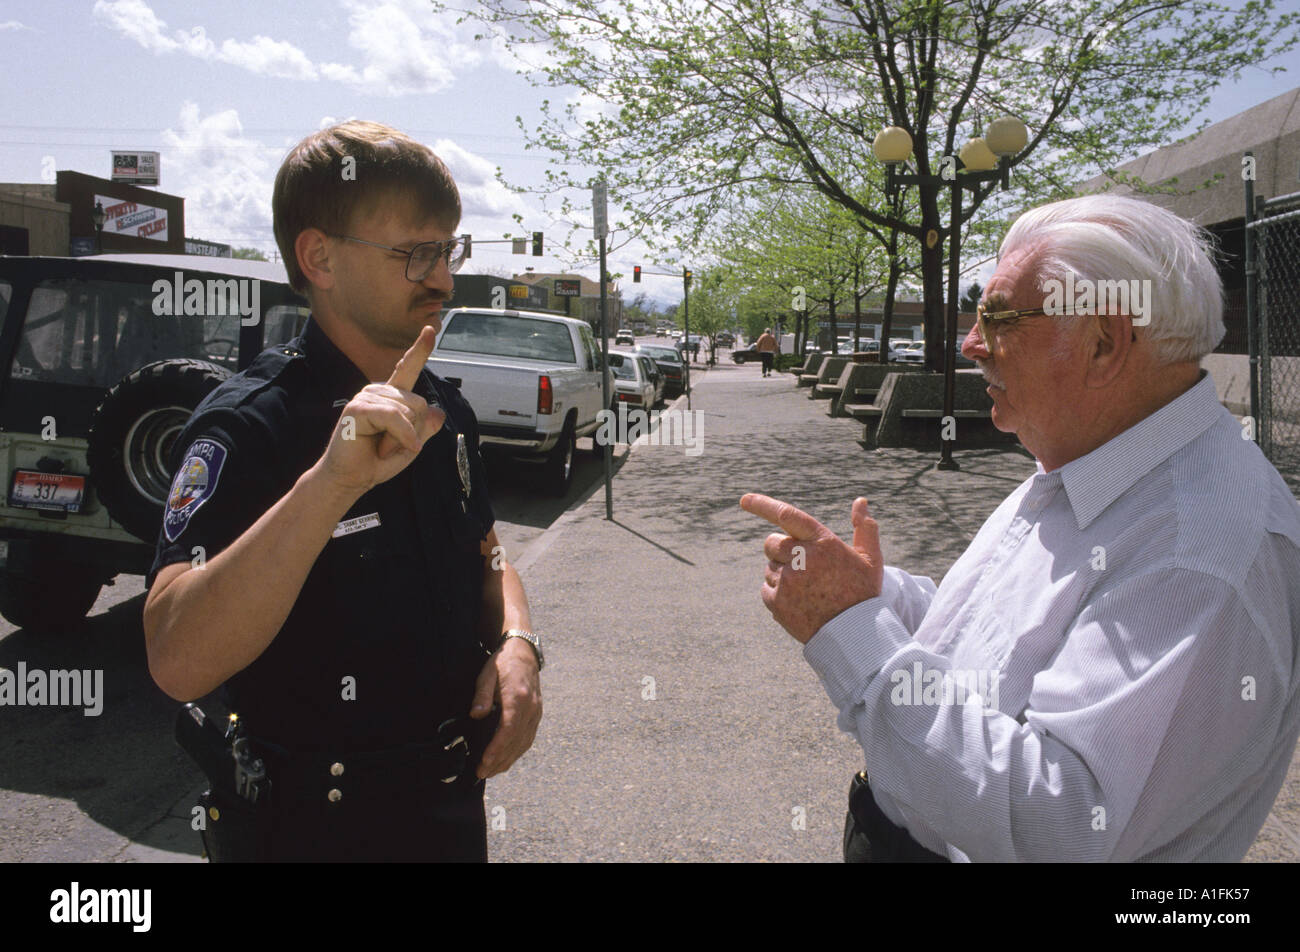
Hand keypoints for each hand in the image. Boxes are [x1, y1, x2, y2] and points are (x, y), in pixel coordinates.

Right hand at [316, 326, 444, 494]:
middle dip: (414, 431)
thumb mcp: (410, 445)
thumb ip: (425, 428)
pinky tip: (386, 450)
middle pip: (420, 403)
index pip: (408, 369)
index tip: (429, 330)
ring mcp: (367, 397)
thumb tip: (438, 412)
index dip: (419, 350)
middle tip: (391, 445)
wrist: (350, 478)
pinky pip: (394, 417)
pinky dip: (400, 436)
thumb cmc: (375, 461)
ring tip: (380, 447)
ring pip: (409, 411)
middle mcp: (379, 391)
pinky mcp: (358, 408)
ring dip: (402, 437)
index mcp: (391, 397)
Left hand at [470, 636, 541, 778]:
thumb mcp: (487, 674)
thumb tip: (476, 715)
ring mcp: (536, 711)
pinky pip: (529, 737)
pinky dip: (518, 751)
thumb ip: (481, 696)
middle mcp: (531, 708)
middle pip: (516, 741)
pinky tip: (507, 759)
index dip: (496, 749)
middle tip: (482, 773)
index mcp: (518, 698)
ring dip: (508, 760)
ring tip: (492, 771)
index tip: (484, 762)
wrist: (523, 651)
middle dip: (499, 760)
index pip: (508, 730)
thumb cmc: (503, 662)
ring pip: (524, 742)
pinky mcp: (537, 713)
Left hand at [739, 493, 884, 643]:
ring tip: (808, 589)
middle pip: (772, 543)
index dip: (762, 504)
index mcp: (822, 542)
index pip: (786, 515)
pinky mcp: (777, 602)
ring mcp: (787, 581)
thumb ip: (865, 528)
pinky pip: (767, 589)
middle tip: (802, 565)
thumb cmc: (863, 593)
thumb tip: (860, 501)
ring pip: (770, 567)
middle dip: (780, 549)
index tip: (744, 500)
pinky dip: (778, 593)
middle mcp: (802, 558)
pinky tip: (799, 602)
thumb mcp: (871, 559)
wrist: (855, 634)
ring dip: (783, 573)